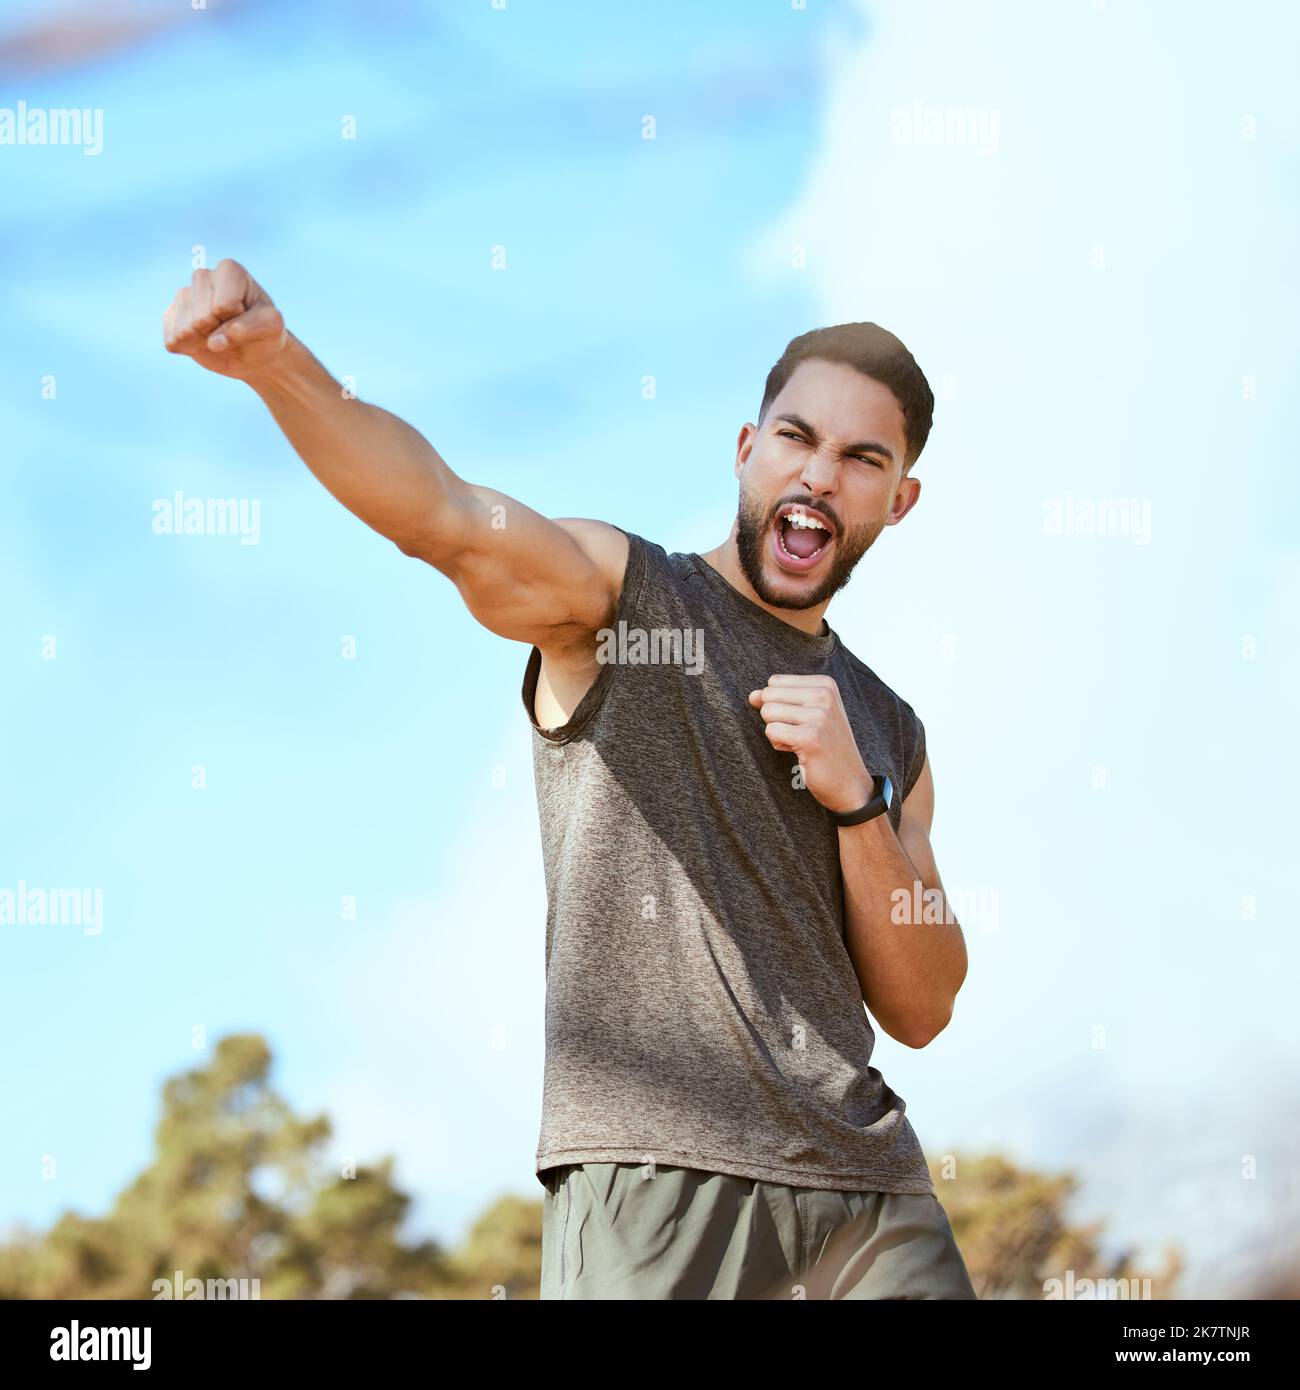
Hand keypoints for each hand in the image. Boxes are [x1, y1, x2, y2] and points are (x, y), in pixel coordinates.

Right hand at [163, 259, 286, 380]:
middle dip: (219, 332)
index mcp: (229, 270)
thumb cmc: (265, 334)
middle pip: (201, 319)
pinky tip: (203, 341)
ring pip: (184, 330)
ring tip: (219, 335)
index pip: (222, 306)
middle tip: (233, 330)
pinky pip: (172, 340)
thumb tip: (214, 342)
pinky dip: (190, 349)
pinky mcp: (171, 316)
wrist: (254, 352)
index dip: (237, 320)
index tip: (247, 316)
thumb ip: (249, 328)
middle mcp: (203, 276)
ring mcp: (184, 295)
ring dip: (205, 342)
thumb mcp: (271, 327)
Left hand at [748, 674, 872, 814]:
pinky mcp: (810, 736)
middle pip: (768, 695)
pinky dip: (779, 744)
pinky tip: (800, 751)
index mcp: (826, 684)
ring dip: (777, 733)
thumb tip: (753, 695)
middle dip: (775, 718)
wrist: (849, 782)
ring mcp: (820, 715)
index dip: (780, 705)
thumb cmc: (825, 747)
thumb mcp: (806, 714)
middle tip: (800, 733)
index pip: (775, 682)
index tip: (803, 721)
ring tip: (801, 742)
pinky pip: (771, 731)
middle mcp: (825, 695)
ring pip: (768, 712)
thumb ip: (778, 699)